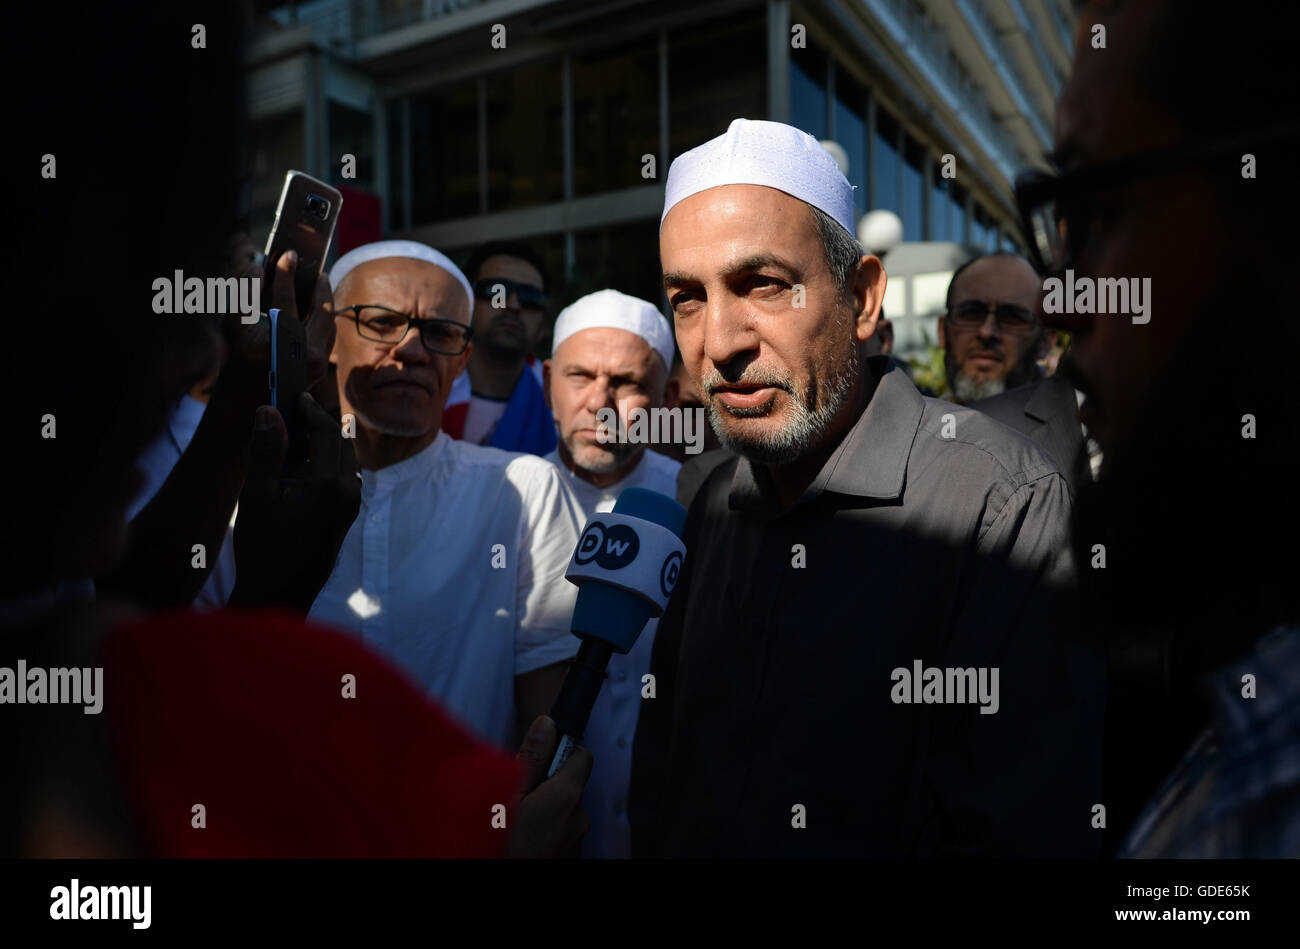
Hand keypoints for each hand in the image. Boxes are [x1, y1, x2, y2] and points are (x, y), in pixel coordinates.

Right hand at [219, 240, 334, 402]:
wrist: (247, 399)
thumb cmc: (237, 361)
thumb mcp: (233, 326)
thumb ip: (244, 293)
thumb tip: (258, 267)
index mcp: (282, 340)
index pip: (286, 298)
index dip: (286, 274)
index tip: (288, 256)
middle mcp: (305, 353)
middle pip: (321, 311)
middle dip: (321, 289)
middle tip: (319, 272)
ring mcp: (316, 364)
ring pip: (329, 325)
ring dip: (326, 305)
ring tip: (321, 288)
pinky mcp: (320, 370)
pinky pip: (328, 339)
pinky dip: (324, 322)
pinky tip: (319, 311)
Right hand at [228, 393, 360, 612]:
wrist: (281, 594)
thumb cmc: (264, 548)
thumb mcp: (256, 497)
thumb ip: (266, 451)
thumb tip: (269, 410)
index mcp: (329, 484)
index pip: (326, 431)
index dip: (311, 409)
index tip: (295, 394)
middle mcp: (348, 492)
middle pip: (341, 442)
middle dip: (321, 421)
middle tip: (297, 406)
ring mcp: (350, 505)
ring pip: (345, 459)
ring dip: (326, 441)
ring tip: (299, 430)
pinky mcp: (346, 516)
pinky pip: (343, 476)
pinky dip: (327, 460)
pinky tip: (304, 462)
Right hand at [505, 716, 592, 857]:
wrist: (504, 874)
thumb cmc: (501, 842)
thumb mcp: (508, 795)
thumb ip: (531, 759)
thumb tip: (548, 724)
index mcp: (567, 795)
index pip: (583, 755)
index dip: (563, 751)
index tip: (541, 758)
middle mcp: (580, 817)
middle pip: (572, 783)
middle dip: (549, 783)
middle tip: (519, 795)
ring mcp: (577, 840)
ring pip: (566, 809)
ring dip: (547, 808)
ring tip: (518, 821)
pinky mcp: (571, 856)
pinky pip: (562, 831)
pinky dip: (547, 829)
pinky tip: (524, 838)